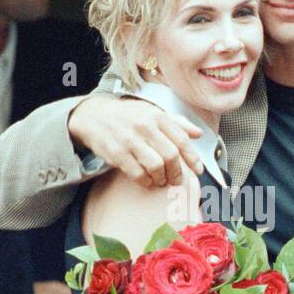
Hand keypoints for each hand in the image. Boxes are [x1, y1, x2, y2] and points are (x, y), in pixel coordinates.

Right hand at [68, 93, 203, 187]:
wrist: (94, 116)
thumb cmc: (128, 116)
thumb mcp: (153, 112)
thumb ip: (177, 123)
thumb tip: (199, 134)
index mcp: (157, 116)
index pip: (181, 139)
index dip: (192, 158)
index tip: (198, 170)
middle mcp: (145, 127)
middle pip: (170, 156)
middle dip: (177, 172)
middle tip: (176, 179)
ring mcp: (130, 140)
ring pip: (156, 166)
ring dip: (161, 178)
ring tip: (160, 180)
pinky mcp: (117, 153)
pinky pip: (137, 174)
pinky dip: (145, 181)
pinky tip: (147, 181)